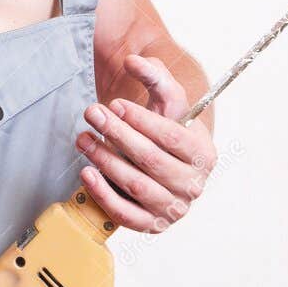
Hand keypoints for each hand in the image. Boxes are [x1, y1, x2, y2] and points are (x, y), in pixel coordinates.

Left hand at [75, 52, 216, 232]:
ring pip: (135, 185)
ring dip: (105, 161)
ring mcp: (174, 209)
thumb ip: (155, 75)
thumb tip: (133, 60)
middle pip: (150, 159)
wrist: (163, 161)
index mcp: (204, 154)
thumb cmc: (164, 128)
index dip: (141, 119)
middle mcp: (194, 185)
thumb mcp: (166, 100)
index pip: (170, 135)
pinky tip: (86, 173)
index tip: (115, 104)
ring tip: (83, 139)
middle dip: (117, 134)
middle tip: (92, 114)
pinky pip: (125, 214)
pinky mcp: (152, 225)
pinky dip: (103, 194)